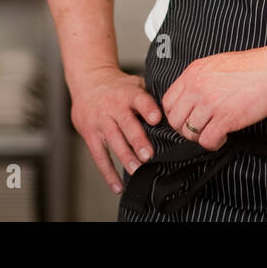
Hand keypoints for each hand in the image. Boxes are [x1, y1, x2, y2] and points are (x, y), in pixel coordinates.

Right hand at [69, 66, 162, 193]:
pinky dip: (108, 173)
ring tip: (136, 170)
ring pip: (113, 141)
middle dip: (137, 140)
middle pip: (126, 124)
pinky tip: (118, 186)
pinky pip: (99, 156)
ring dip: (125, 156)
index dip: (148, 108)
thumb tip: (178, 111)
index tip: (156, 118)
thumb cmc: (118, 87)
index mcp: (129, 94)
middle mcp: (114, 107)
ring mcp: (101, 122)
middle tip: (148, 155)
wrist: (88, 81)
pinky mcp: (90, 135)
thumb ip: (152, 96)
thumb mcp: (135, 83)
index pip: (139, 100)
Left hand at [161, 47, 266, 150]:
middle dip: (184, 129)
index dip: (175, 114)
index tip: (185, 118)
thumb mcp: (214, 64)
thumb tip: (189, 95)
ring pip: (189, 132)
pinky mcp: (225, 118)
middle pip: (174, 120)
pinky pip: (207, 140)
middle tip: (198, 129)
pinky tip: (223, 137)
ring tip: (213, 133)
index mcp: (192, 73)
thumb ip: (198, 78)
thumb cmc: (248, 66)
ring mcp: (210, 103)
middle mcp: (197, 88)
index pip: (167, 101)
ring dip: (200, 137)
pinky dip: (214, 143)